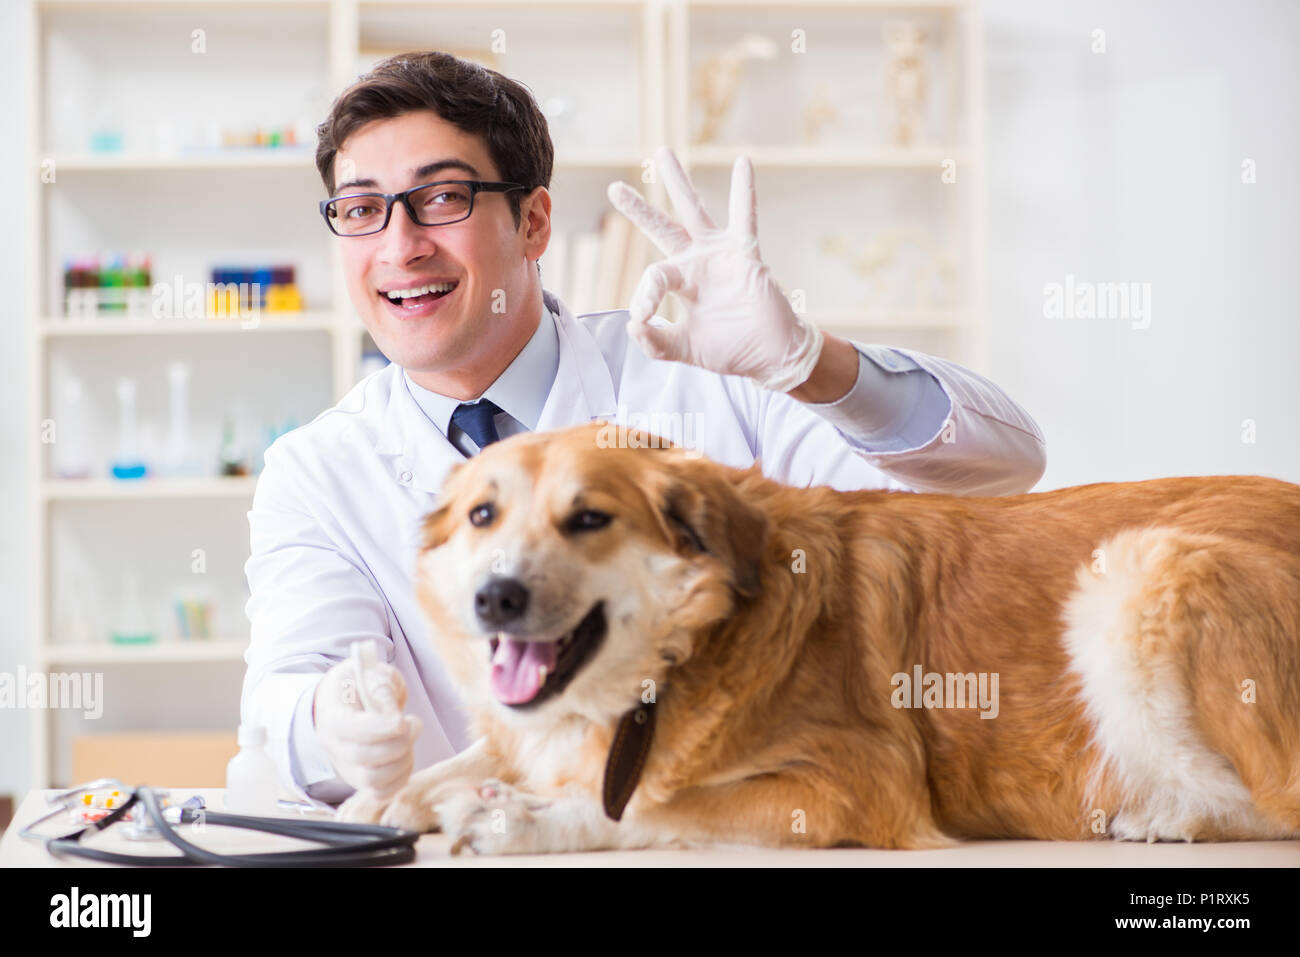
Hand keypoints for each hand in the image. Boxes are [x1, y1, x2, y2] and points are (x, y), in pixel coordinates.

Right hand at [313, 655, 420, 797]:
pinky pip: (382, 792)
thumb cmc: (362, 684)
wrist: (351, 699)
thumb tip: (392, 716)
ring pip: (373, 781)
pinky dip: (401, 777)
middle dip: (397, 742)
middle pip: (362, 758)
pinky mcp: (361, 780)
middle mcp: (334, 747)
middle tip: (413, 722)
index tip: (402, 720)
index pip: (348, 729)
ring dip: (402, 761)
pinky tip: (407, 753)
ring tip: (410, 738)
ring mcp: (346, 767)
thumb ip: (382, 690)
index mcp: (331, 715)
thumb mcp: (372, 674)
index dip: (378, 728)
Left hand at [607, 146, 823, 392]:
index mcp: (680, 283)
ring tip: (662, 153)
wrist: (770, 354)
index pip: (652, 278)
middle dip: (639, 209)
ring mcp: (719, 254)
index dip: (643, 296)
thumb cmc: (730, 349)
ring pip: (693, 211)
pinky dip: (744, 190)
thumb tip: (633, 326)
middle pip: (662, 228)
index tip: (642, 317)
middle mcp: (696, 263)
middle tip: (614, 189)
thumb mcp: (686, 349)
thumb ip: (657, 343)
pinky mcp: (745, 253)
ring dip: (678, 182)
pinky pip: (745, 216)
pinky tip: (742, 162)